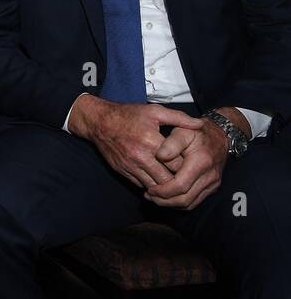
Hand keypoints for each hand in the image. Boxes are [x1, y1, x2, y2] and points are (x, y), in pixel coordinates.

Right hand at [68, 94, 204, 188]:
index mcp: (151, 141)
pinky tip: (158, 182)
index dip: (189, 167)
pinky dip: (151, 186)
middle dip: (179, 181)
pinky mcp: (122, 171)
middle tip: (189, 179)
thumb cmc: (128, 115)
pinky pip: (141, 185)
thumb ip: (179, 118)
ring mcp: (130, 166)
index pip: (177, 164)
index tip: (195, 166)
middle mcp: (140, 157)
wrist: (99, 122)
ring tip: (176, 184)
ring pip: (154, 186)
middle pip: (167, 179)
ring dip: (166, 187)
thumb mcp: (154, 111)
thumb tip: (200, 124)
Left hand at [145, 118, 227, 208]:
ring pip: (190, 203)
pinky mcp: (212, 187)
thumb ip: (171, 143)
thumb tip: (160, 156)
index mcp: (201, 162)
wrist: (219, 136)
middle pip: (185, 199)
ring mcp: (213, 183)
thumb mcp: (182, 131)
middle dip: (164, 200)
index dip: (162, 191)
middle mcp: (209, 176)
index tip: (149, 188)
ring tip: (154, 197)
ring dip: (170, 203)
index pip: (180, 186)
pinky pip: (195, 201)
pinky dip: (180, 202)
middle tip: (149, 195)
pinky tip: (167, 197)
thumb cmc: (197, 133)